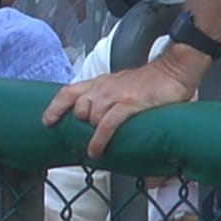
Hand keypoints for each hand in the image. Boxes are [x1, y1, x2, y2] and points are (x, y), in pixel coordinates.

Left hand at [42, 42, 207, 158]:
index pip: (68, 92)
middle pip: (78, 110)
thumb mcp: (123, 87)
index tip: (47, 121)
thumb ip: (112, 102)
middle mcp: (103, 88)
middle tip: (87, 139)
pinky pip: (106, 125)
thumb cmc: (150, 82)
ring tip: (98, 147)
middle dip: (81, 126)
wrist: (173, 70)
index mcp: (100, 83)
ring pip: (91, 118)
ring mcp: (115, 96)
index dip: (55, 107)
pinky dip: (99, 140)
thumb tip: (107, 127)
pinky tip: (96, 150)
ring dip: (93, 134)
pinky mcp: (129, 104)